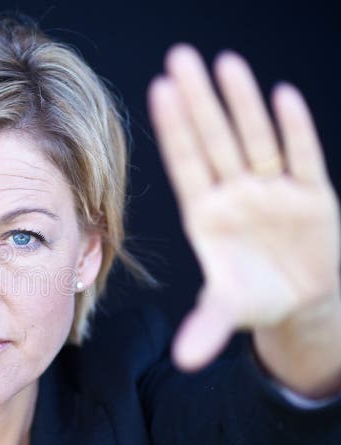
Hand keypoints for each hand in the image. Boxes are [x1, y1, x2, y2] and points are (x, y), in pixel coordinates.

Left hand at [147, 44, 340, 371]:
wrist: (301, 297)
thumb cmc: (254, 295)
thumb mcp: (228, 311)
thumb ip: (207, 328)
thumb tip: (184, 360)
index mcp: (207, 215)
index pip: (187, 164)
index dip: (175, 131)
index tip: (158, 92)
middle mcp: (235, 194)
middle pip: (215, 140)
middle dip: (199, 102)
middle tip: (180, 58)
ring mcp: (273, 190)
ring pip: (255, 139)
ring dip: (242, 104)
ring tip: (225, 63)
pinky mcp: (312, 196)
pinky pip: (302, 157)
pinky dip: (295, 130)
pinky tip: (282, 96)